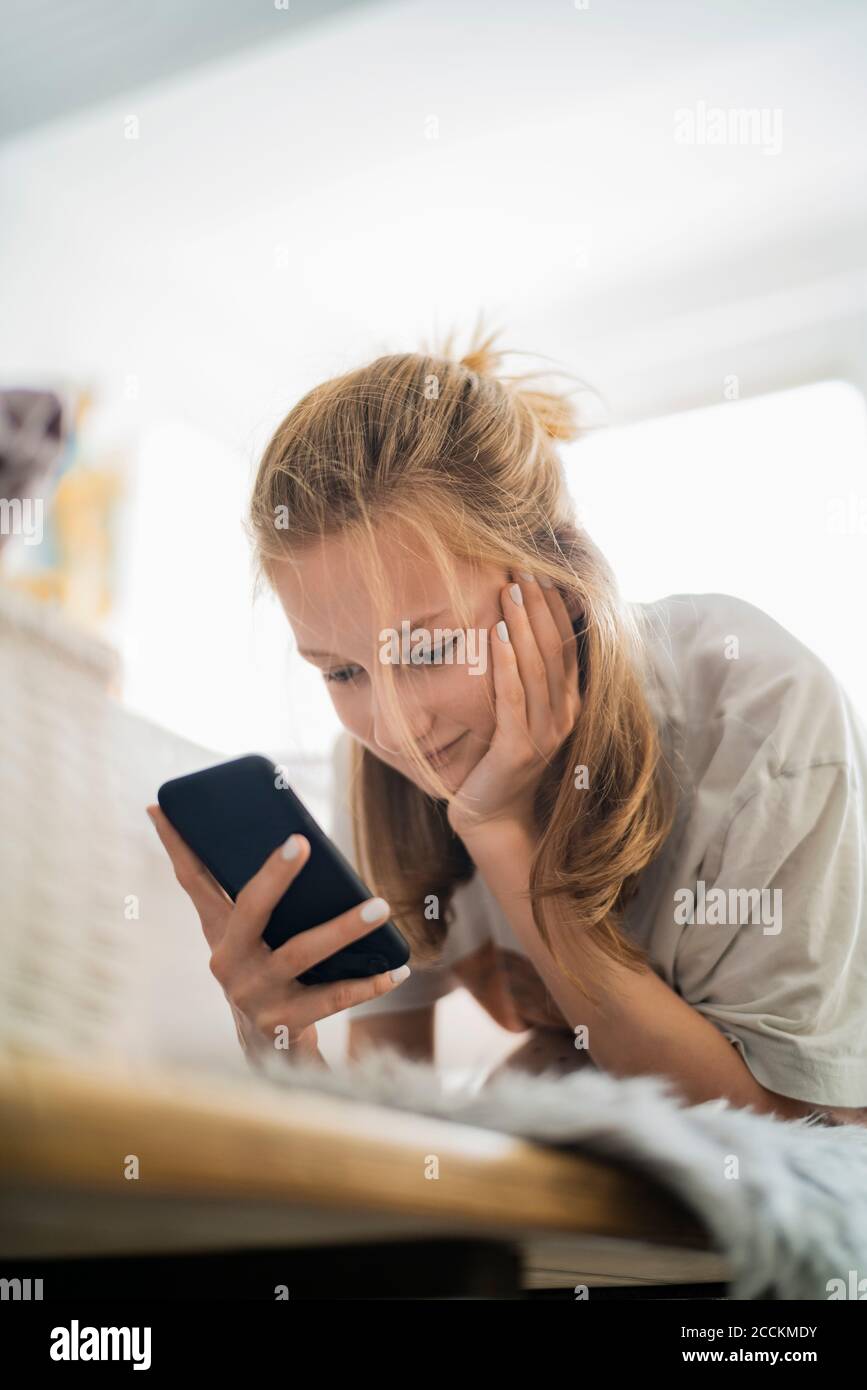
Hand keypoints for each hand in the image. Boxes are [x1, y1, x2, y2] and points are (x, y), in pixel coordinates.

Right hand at [145, 804, 409, 1067]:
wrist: (272, 1054)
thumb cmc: (272, 974)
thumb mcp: (255, 938)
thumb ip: (263, 897)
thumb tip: (298, 840)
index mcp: (219, 931)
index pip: (192, 881)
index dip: (174, 843)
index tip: (161, 806)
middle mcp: (228, 961)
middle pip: (249, 909)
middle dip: (274, 875)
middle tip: (302, 842)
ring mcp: (253, 994)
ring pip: (300, 952)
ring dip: (343, 928)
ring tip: (380, 907)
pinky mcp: (283, 1023)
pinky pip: (331, 998)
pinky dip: (366, 983)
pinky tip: (394, 970)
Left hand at [446, 573, 580, 840]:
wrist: (493, 815)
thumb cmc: (499, 759)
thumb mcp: (519, 713)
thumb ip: (526, 679)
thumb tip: (513, 628)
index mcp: (568, 703)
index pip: (565, 644)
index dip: (554, 607)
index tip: (539, 572)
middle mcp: (564, 714)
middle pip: (554, 648)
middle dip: (539, 605)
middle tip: (521, 567)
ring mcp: (546, 732)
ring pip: (536, 666)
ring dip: (522, 624)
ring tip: (510, 589)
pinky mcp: (519, 747)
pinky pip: (513, 695)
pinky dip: (506, 661)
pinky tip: (495, 633)